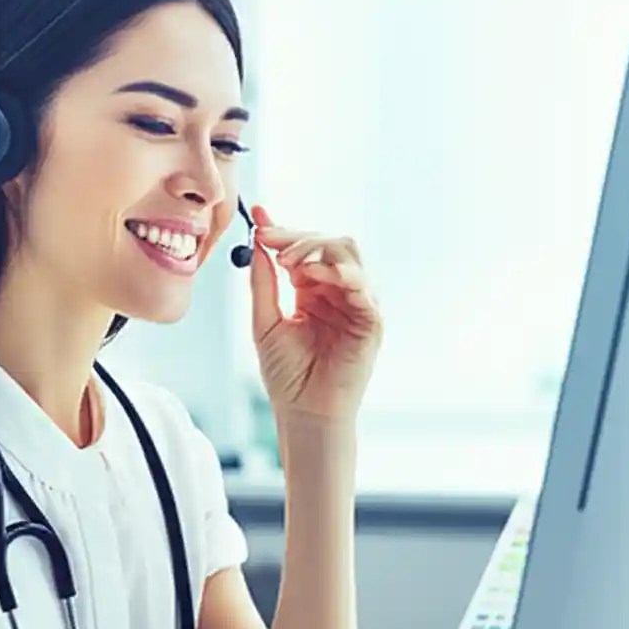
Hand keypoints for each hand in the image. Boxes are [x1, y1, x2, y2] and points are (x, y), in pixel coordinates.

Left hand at [248, 205, 383, 426]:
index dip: (283, 230)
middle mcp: (338, 292)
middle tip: (271, 240)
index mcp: (313, 290)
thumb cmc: (286, 375)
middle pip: (329, 242)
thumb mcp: (265, 322)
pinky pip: (362, 284)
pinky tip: (313, 277)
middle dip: (298, 236)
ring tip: (289, 262)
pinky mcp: (371, 320)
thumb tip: (256, 245)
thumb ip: (263, 283)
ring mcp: (357, 303)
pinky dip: (338, 272)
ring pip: (347, 253)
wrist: (304, 412)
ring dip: (316, 248)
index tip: (259, 215)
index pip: (304, 248)